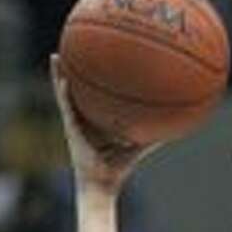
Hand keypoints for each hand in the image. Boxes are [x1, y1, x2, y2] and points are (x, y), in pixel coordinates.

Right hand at [51, 55, 155, 194]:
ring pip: (64, 93)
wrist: (102, 185)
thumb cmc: (119, 170)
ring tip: (57, 54)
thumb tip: (174, 126)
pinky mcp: (70, 129)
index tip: (98, 57)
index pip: (95, 94)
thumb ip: (153, 136)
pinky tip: (63, 77)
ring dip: (59, 74)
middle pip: (78, 88)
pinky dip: (63, 93)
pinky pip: (65, 107)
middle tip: (76, 46)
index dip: (95, 77)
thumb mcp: (139, 147)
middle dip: (76, 68)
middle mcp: (83, 119)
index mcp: (96, 121)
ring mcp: (74, 123)